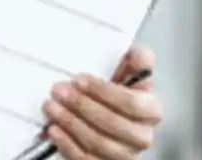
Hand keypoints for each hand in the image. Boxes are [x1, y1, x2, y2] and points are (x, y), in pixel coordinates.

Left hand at [41, 45, 162, 158]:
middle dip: (81, 105)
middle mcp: (141, 136)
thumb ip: (135, 61)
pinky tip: (53, 129)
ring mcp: (124, 154)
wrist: (104, 115)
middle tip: (57, 90)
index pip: (131, 104)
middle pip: (113, 124)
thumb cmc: (113, 92)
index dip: (103, 91)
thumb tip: (138, 52)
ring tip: (50, 106)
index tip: (78, 78)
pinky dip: (67, 144)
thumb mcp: (125, 73)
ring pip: (98, 143)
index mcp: (151, 110)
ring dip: (70, 123)